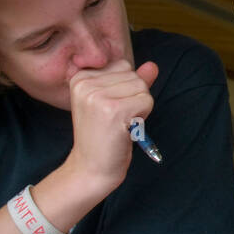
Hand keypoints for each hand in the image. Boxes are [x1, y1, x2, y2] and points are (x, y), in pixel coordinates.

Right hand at [62, 60, 158, 194]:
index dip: (125, 89)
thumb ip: (132, 81)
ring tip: (120, 124)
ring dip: (139, 108)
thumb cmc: (103, 135)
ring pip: (142, 87)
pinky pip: (146, 101)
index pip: (122, 65)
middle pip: (133, 75)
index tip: (109, 109)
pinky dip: (143, 117)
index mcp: (80, 77)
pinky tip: (125, 129)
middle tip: (115, 119)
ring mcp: (97, 96)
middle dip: (133, 98)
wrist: (91, 168)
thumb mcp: (114, 102)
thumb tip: (153, 65)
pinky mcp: (113, 110)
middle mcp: (84, 82)